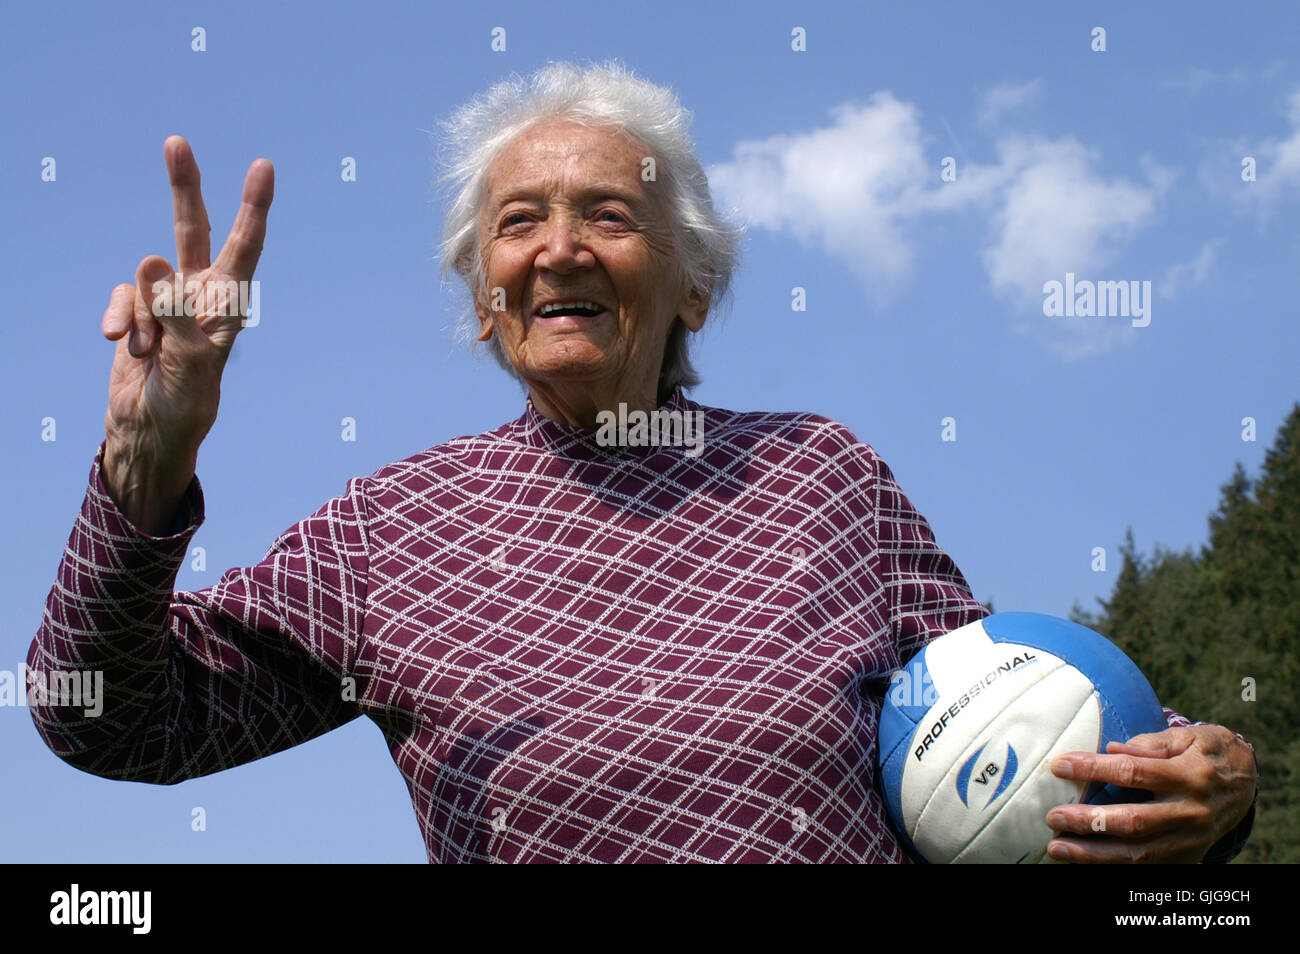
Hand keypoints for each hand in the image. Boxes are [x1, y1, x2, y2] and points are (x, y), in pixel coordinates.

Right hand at [101, 136, 273, 530]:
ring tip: (149, 355)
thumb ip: (173, 313)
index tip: (262, 169)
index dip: (253, 209)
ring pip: (145, 278)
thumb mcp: (190, 365)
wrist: (150, 431)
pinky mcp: (137, 310)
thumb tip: (152, 260)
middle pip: (191, 230)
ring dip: (142, 318)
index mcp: (229, 306)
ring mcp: (166, 300)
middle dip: (183, 188)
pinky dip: (122, 320)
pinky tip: (127, 348)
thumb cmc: (186, 404)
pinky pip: (123, 298)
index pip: (244, 249)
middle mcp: (200, 294)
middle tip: (175, 142)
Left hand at [1043, 725, 1257, 862]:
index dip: (1094, 769)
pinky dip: (1115, 868)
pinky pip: (1148, 868)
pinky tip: (1085, 863)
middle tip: (1054, 817)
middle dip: (1090, 821)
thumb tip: (1113, 748)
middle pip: (1134, 821)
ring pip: (1138, 854)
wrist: (1246, 782)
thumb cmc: (1207, 752)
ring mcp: (1190, 841)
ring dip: (1094, 855)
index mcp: (1188, 776)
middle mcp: (1190, 812)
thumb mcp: (1188, 737)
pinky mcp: (1188, 858)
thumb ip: (1151, 743)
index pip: (1133, 772)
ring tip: (1058, 848)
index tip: (1059, 765)